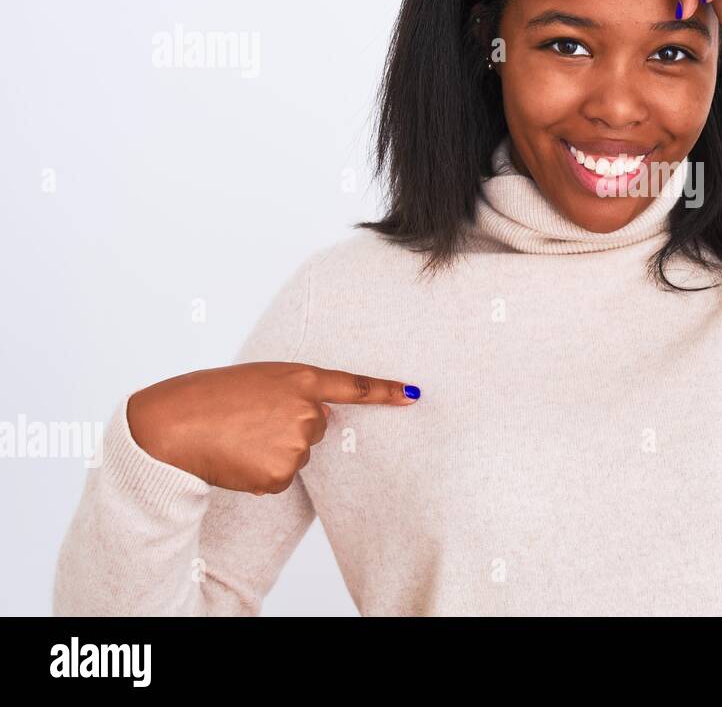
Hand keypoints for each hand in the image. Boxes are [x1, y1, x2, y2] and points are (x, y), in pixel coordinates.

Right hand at [125, 363, 419, 494]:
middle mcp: (307, 411)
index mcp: (301, 378)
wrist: (173, 426)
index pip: (353, 385)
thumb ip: (297, 392)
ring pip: (298, 455)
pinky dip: (261, 473)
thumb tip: (323, 417)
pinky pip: (281, 478)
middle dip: (290, 426)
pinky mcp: (281, 474)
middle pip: (318, 428)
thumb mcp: (260, 379)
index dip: (386, 391)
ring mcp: (296, 444)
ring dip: (273, 451)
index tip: (414, 395)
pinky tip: (238, 459)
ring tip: (240, 437)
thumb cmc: (210, 396)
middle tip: (252, 420)